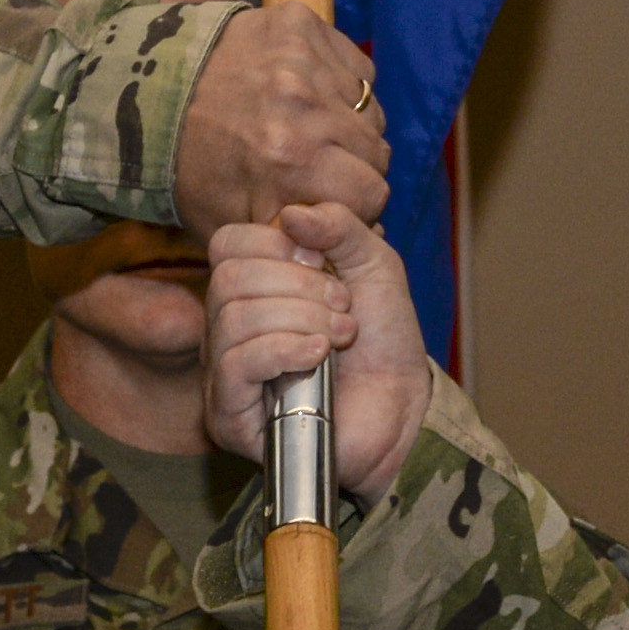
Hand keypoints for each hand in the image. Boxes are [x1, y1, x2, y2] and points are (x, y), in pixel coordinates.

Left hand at [175, 7, 390, 231]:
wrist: (149, 94)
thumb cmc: (191, 167)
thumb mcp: (232, 224)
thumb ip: (293, 242)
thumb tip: (352, 246)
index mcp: (288, 162)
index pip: (371, 195)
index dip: (352, 206)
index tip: (327, 202)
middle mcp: (304, 108)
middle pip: (377, 153)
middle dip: (353, 169)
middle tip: (316, 169)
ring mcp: (304, 60)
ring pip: (370, 111)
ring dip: (347, 128)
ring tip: (306, 133)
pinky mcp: (302, 25)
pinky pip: (355, 70)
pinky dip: (339, 89)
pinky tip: (305, 100)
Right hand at [204, 206, 431, 499]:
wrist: (404, 407)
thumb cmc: (385, 340)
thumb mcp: (374, 264)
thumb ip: (339, 226)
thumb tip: (290, 215)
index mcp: (252, 286)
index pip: (229, 244)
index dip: (277, 244)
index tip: (324, 263)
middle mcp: (227, 326)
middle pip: (230, 279)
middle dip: (299, 286)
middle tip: (343, 307)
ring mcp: (224, 371)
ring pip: (234, 319)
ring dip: (301, 319)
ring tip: (341, 336)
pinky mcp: (230, 414)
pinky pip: (236, 364)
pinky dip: (283, 350)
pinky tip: (319, 355)